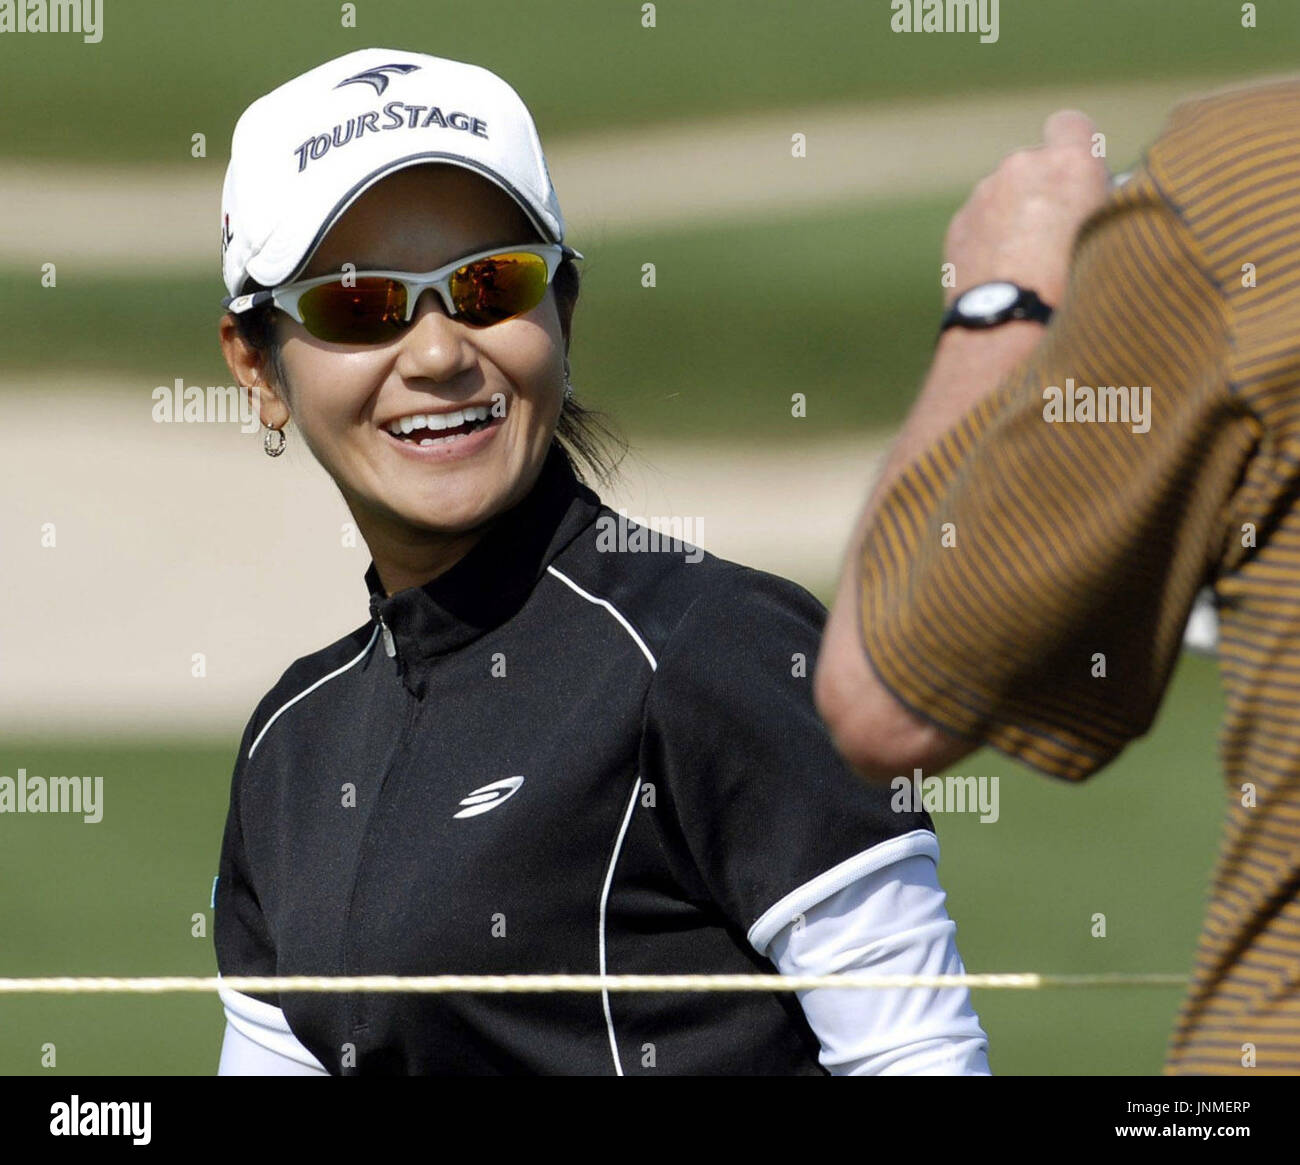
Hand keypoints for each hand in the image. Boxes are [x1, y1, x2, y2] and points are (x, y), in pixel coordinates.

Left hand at [942, 110, 1111, 307]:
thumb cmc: (1076, 287)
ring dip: (1014, 215)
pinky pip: (980, 221)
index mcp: (1069, 163)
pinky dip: (990, 237)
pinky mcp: (959, 225)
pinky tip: (1002, 273)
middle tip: (1056, 232)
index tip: (1078, 175)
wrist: (1010, 327)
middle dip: (1043, 188)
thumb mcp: (1111, 234)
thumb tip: (1095, 200)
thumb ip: (1098, 201)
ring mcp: (983, 195)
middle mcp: (1021, 168)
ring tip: (1027, 263)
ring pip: (1003, 194)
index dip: (1074, 147)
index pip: (1070, 124)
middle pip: (1034, 164)